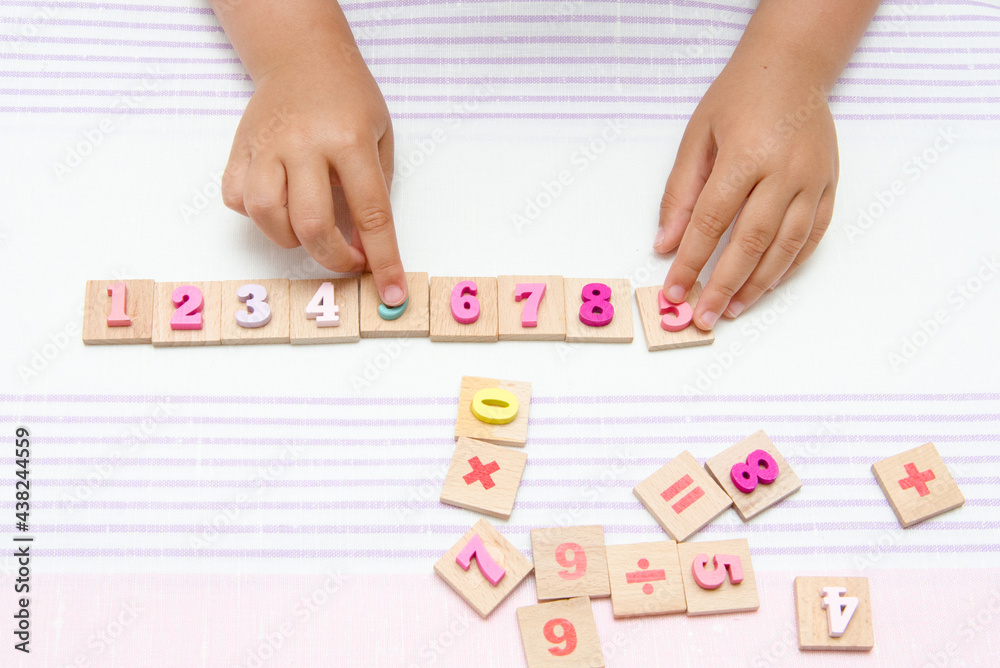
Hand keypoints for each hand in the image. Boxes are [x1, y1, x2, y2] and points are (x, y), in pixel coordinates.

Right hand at [221, 44, 406, 306]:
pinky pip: (238, 200)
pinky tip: (280, 203)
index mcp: (349, 140)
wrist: (302, 56)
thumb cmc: (348, 99)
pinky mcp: (239, 149)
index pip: (371, 214)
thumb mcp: (380, 136)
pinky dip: (257, 216)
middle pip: (312, 225)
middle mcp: (304, 144)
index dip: (383, 259)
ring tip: (310, 230)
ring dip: (292, 240)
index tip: (392, 291)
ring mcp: (266, 146)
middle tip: (348, 260)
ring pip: (267, 217)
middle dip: (333, 259)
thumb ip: (375, 192)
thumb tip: (365, 248)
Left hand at [655, 59, 837, 328]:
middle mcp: (784, 171)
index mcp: (745, 155)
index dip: (690, 262)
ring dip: (759, 284)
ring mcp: (812, 179)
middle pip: (751, 242)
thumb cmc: (739, 98)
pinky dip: (790, 264)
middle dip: (724, 285)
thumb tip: (666, 245)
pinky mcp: (830, 185)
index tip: (674, 291)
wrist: (792, 67)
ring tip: (734, 309)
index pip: (711, 222)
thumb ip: (680, 193)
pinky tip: (768, 284)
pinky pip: (813, 235)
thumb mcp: (697, 137)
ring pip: (786, 246)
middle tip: (705, 317)